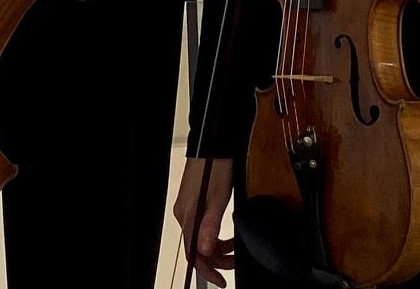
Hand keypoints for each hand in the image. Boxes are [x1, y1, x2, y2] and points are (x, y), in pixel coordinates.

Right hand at [172, 157, 236, 286]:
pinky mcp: (192, 203)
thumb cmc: (216, 167)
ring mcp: (187, 209)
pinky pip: (201, 227)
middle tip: (234, 261)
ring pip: (200, 238)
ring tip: (233, 247)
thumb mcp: (218, 198)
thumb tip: (206, 250)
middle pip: (198, 247)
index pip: (194, 254)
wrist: (213, 145)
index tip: (220, 280)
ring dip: (217, 246)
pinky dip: (213, 234)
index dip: (207, 270)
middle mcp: (185, 215)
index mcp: (190, 216)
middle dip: (217, 258)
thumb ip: (211, 226)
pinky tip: (225, 232)